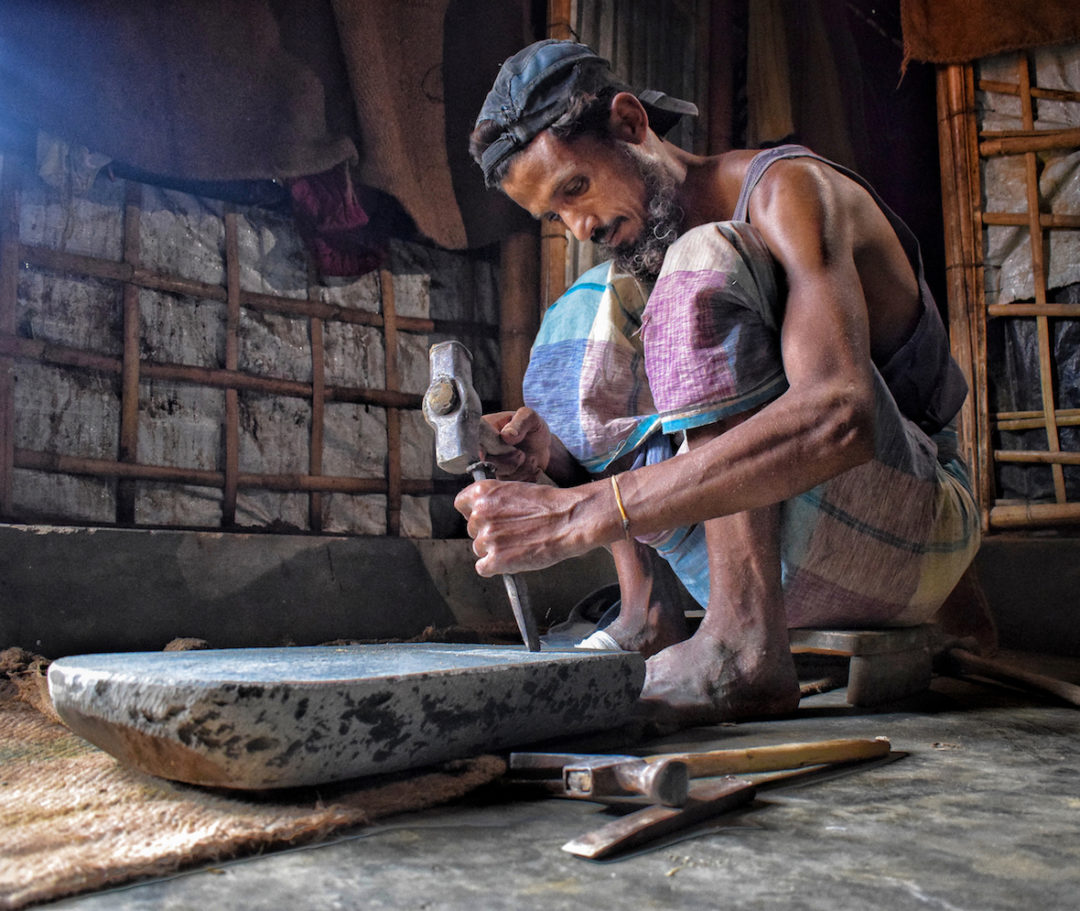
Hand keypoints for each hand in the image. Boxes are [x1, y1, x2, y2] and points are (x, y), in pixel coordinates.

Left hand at [454, 478, 590, 575]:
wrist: (568, 520)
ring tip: (517, 544)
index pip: (461, 504)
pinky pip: (483, 568)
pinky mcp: (496, 560)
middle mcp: (480, 514)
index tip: (484, 518)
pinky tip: (511, 560)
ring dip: (494, 550)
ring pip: (479, 549)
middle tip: (510, 533)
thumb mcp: (516, 489)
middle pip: (472, 529)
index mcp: (483, 493)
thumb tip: (487, 512)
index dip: (473, 512)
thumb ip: (496, 500)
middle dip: (487, 532)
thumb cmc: (550, 505)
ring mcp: (487, 538)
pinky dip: (495, 567)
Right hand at [480, 408, 551, 481]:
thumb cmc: (533, 427)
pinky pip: (510, 485)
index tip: (491, 456)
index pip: (474, 443)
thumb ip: (520, 422)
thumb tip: (506, 436)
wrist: (543, 445)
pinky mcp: (502, 478)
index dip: (482, 452)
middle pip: (486, 463)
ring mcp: (491, 466)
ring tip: (532, 459)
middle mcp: (482, 449)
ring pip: (500, 476)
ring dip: (521, 470)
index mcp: (483, 430)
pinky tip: (533, 468)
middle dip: (509, 461)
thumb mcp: (530, 418)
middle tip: (522, 454)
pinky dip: (526, 477)